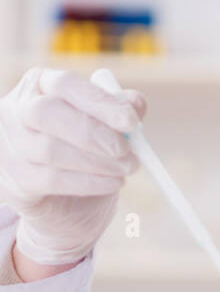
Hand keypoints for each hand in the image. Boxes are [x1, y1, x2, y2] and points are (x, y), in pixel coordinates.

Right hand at [0, 67, 145, 266]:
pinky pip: (52, 180)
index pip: (64, 84)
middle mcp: (17, 110)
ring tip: (127, 168)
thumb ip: (120, 113)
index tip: (131, 121)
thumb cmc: (87, 156)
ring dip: (97, 161)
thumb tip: (135, 103)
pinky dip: (89, 182)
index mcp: (40, 85)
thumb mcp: (107, 131)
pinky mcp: (16, 180)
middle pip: (47, 112)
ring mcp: (11, 146)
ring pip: (50, 150)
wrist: (67, 206)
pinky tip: (113, 183)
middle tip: (125, 149)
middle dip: (92, 132)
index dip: (99, 102)